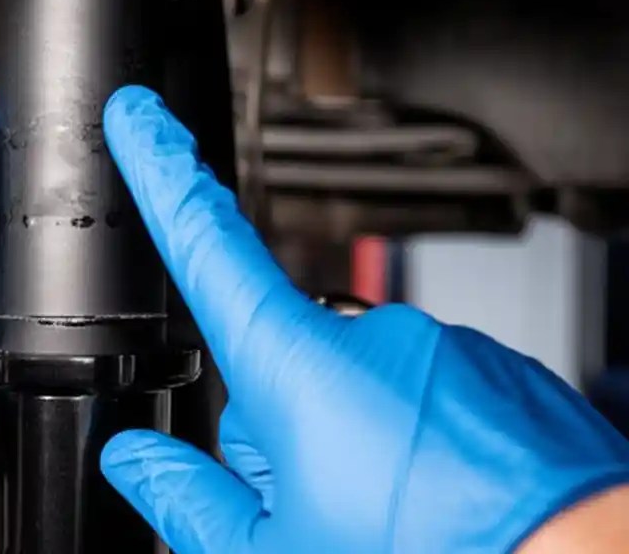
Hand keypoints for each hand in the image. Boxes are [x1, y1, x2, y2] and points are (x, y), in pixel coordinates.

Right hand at [97, 86, 628, 553]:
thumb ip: (190, 500)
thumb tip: (134, 461)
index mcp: (302, 372)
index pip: (209, 245)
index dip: (163, 174)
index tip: (139, 119)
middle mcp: (374, 339)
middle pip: (280, 369)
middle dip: (282, 434)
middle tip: (320, 513)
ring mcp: (444, 352)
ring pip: (354, 395)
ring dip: (353, 450)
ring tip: (393, 523)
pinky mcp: (498, 376)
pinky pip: (425, 402)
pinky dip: (416, 449)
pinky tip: (436, 508)